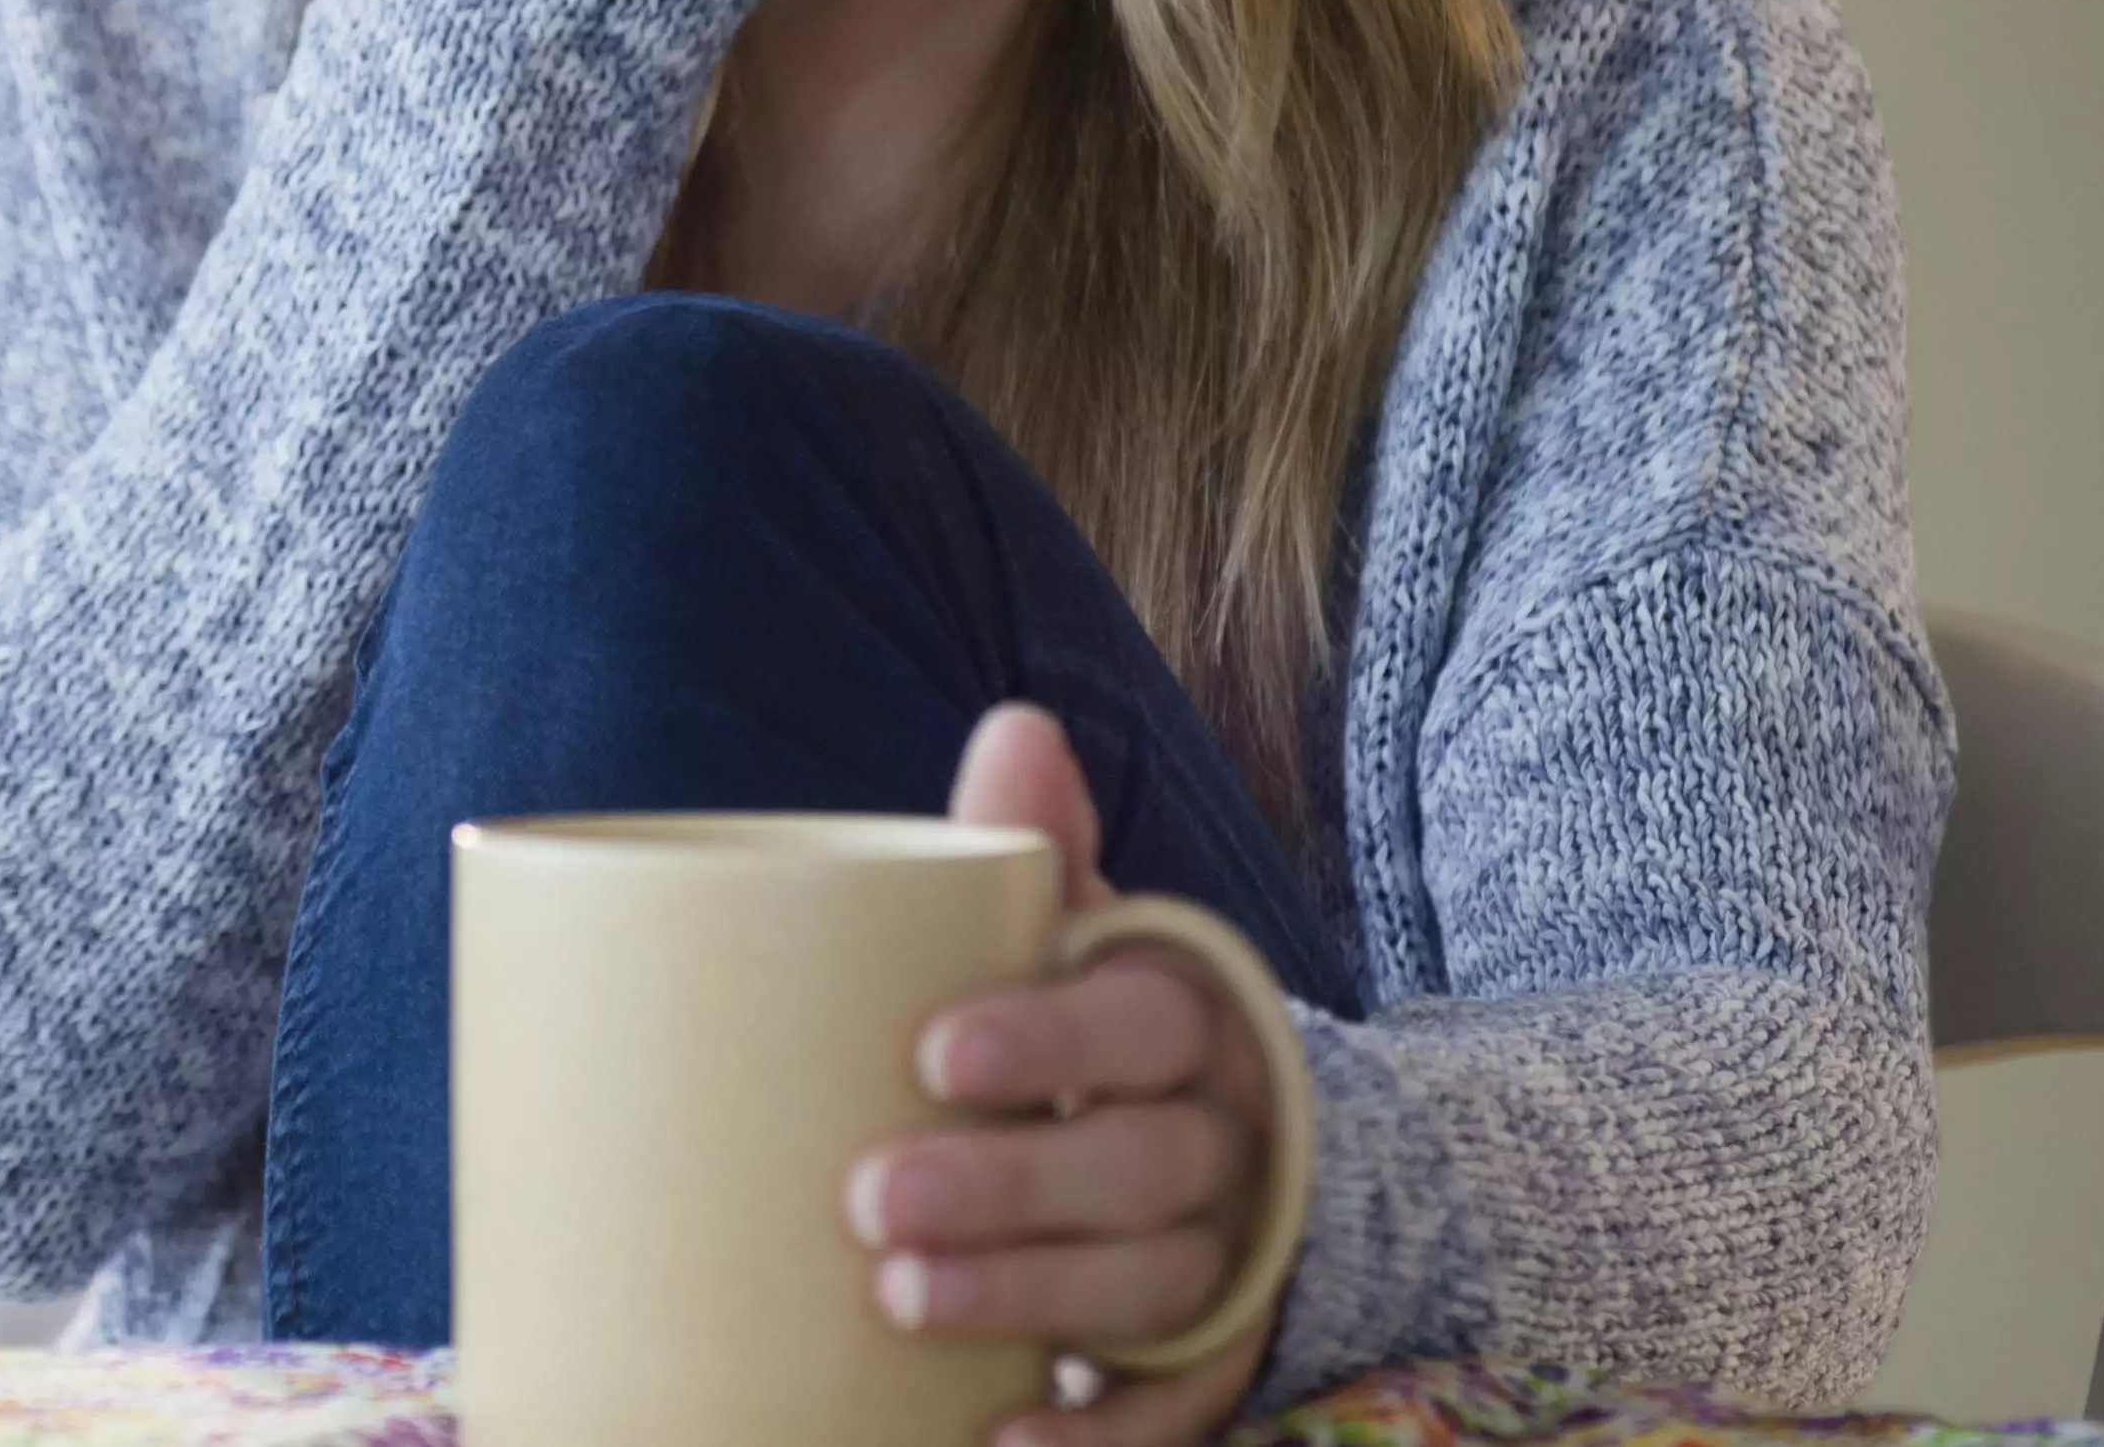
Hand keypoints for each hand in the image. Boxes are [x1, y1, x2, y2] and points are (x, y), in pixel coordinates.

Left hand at [845, 705, 1284, 1446]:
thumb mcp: (1081, 933)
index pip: (1140, 1023)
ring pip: (1146, 1289)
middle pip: (1138, 1170)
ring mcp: (1224, 1261)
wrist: (1229, 1156)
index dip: (1049, 1037)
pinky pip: (1170, 1417)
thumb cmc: (1092, 1025)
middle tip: (874, 1199)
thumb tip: (1018, 727)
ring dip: (1027, 1302)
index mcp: (1185, 1019)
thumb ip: (1041, 851)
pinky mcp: (1212, 1363)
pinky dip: (1091, 1445)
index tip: (935, 1051)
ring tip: (900, 1303)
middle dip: (1009, 1186)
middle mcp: (1223, 1139)